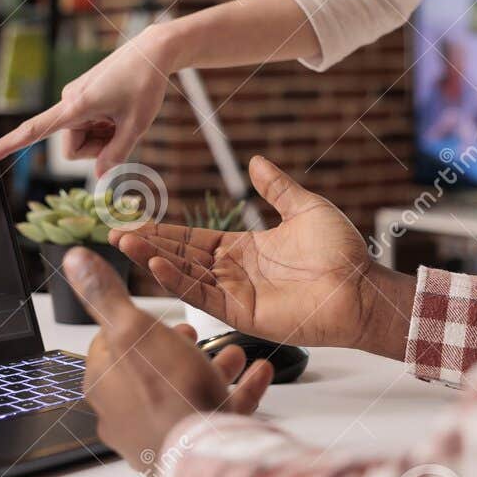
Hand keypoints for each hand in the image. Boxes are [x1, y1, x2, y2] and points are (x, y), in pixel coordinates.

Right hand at [0, 27, 173, 175]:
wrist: (151, 50)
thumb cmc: (145, 83)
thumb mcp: (137, 125)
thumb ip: (117, 155)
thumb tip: (98, 176)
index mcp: (76, 106)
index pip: (34, 130)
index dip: (7, 146)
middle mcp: (68, 101)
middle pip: (74, 149)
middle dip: (98, 148)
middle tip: (123, 127)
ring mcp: (74, 98)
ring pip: (82, 139)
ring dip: (103, 136)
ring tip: (123, 114)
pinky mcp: (81, 96)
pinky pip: (87, 125)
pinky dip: (104, 125)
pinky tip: (120, 108)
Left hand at [65, 248, 272, 470]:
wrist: (204, 453)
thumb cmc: (166, 393)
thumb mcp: (132, 328)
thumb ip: (106, 295)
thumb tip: (75, 260)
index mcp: (105, 382)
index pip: (106, 346)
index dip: (129, 324)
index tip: (146, 313)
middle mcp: (126, 411)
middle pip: (149, 369)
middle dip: (173, 346)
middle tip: (189, 333)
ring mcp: (160, 431)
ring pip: (185, 390)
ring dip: (210, 366)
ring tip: (231, 352)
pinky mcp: (194, 444)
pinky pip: (218, 410)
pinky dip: (239, 390)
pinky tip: (259, 373)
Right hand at [110, 156, 415, 356]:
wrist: (362, 287)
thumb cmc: (341, 252)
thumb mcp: (305, 209)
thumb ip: (276, 188)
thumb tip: (255, 161)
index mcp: (244, 249)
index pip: (194, 239)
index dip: (165, 230)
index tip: (136, 221)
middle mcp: (234, 273)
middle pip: (181, 256)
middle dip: (149, 244)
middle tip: (114, 233)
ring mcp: (236, 294)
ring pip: (186, 276)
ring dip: (155, 260)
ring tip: (126, 243)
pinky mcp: (243, 314)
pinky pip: (204, 295)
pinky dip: (179, 281)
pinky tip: (157, 265)